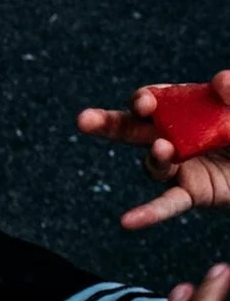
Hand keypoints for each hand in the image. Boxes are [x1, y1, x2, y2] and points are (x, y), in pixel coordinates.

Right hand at [78, 72, 229, 229]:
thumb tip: (218, 79)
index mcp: (190, 109)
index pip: (157, 101)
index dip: (144, 100)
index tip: (144, 104)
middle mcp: (177, 136)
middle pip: (134, 129)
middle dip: (108, 123)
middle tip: (84, 120)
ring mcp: (181, 166)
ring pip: (153, 164)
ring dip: (155, 157)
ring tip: (164, 150)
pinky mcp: (192, 193)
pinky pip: (166, 204)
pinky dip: (147, 213)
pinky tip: (127, 221)